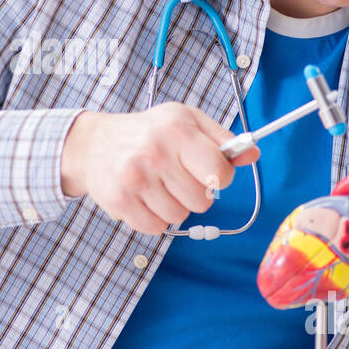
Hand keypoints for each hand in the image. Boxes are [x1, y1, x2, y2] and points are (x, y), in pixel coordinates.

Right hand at [60, 104, 258, 235]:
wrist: (94, 144)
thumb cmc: (148, 131)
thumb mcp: (186, 120)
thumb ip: (221, 138)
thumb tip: (253, 153)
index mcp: (177, 130)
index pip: (220, 170)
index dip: (221, 176)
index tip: (209, 171)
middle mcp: (155, 154)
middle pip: (202, 201)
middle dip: (195, 193)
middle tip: (178, 178)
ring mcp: (135, 179)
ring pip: (180, 217)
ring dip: (174, 206)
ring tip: (159, 186)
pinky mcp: (120, 201)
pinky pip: (156, 228)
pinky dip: (155, 219)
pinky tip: (145, 199)